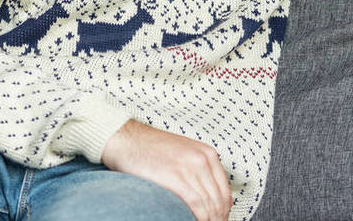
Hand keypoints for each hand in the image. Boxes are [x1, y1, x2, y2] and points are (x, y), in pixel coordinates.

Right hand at [101, 119, 231, 220]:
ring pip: (209, 205)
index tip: (219, 220)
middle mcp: (202, 159)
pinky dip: (197, 218)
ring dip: (209, 220)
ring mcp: (189, 167)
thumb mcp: (184, 155)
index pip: (225, 192)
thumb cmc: (151, 149)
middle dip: (217, 218)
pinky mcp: (175, 177)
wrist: (126, 140)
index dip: (223, 212)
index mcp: (207, 154)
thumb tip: (215, 199)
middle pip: (219, 200)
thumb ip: (201, 172)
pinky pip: (195, 204)